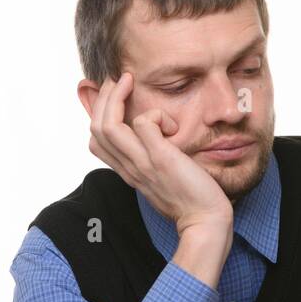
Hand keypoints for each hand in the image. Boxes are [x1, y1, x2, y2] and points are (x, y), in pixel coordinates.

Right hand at [87, 72, 233, 234]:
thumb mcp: (164, 177)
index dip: (98, 115)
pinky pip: (145, 123)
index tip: (114, 97)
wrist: (206, 221)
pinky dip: (156, 114)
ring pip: (108, 124)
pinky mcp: (161, 159)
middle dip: (102, 98)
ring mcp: (143, 163)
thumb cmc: (192, 199)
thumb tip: (158, 137)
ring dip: (115, 96)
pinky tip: (172, 124)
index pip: (96, 141)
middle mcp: (129, 167)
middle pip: (94, 128)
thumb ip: (154, 159)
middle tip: (118, 80)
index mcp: (128, 171)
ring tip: (127, 80)